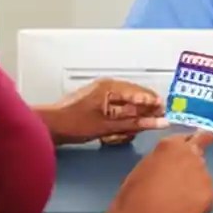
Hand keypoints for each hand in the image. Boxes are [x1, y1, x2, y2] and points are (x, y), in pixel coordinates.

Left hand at [39, 78, 166, 145]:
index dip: (154, 104)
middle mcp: (107, 85)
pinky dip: (123, 115)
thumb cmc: (74, 124)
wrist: (48, 126)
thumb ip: (136, 124)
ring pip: (126, 101)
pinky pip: (116, 105)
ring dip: (134, 114)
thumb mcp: (108, 126)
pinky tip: (124, 127)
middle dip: (145, 109)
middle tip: (156, 121)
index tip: (165, 114)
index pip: (140, 92)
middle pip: (134, 95)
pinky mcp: (96, 102)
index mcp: (111, 86)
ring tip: (140, 126)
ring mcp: (100, 92)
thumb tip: (159, 122)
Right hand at [77, 132, 212, 212]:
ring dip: (194, 185)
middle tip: (182, 181)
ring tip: (176, 202)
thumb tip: (174, 160)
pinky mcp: (210, 195)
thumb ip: (165, 156)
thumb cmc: (134, 192)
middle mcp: (192, 155)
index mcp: (173, 144)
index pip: (193, 137)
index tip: (194, 149)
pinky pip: (206, 197)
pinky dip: (198, 203)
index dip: (191, 146)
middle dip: (193, 165)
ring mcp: (204, 174)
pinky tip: (183, 211)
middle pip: (200, 155)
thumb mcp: (147, 164)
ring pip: (203, 178)